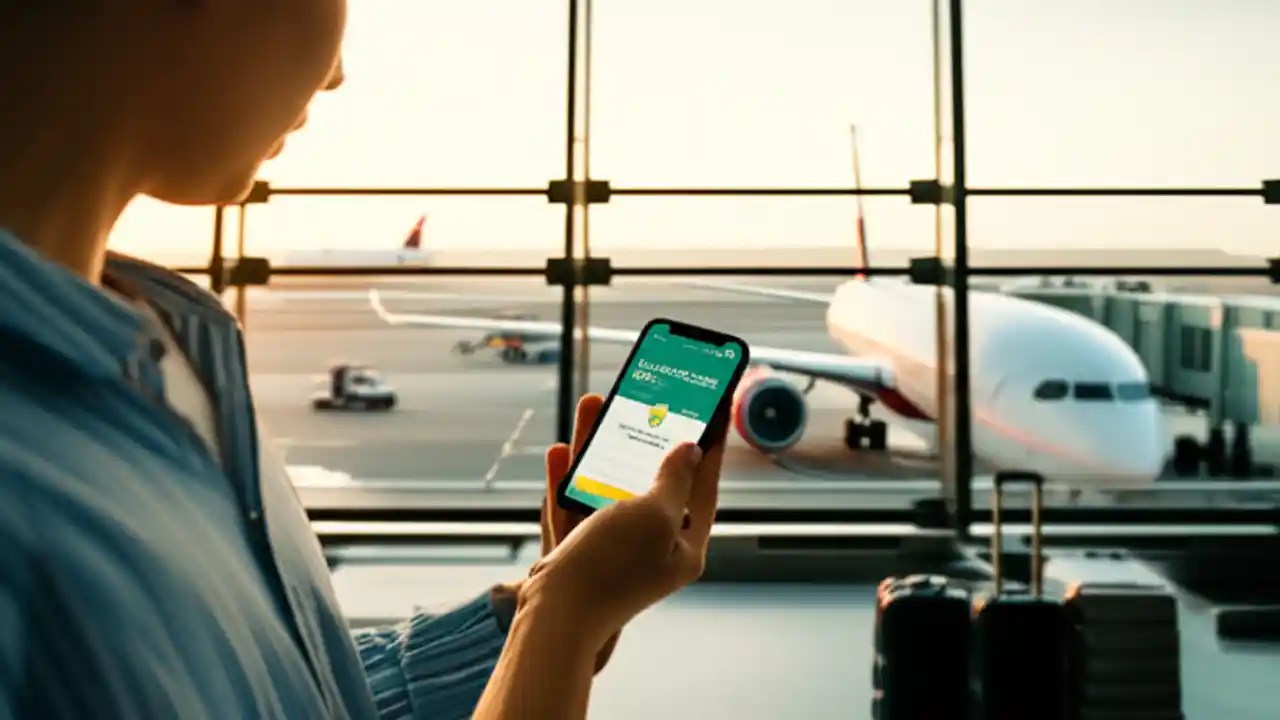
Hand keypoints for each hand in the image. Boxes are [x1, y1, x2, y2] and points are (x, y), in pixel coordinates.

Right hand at [519, 411, 726, 656]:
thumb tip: (691, 450)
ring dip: (600, 445)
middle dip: (646, 437)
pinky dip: (568, 478)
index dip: (709, 444)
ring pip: (609, 484)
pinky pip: (576, 505)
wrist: (555, 617)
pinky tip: (561, 452)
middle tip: (651, 399)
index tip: (712, 409)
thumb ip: (674, 479)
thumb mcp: (656, 514)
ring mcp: (616, 549)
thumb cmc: (612, 567)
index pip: (705, 485)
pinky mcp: (582, 552)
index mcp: (686, 544)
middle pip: (654, 479)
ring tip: (595, 404)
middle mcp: (655, 546)